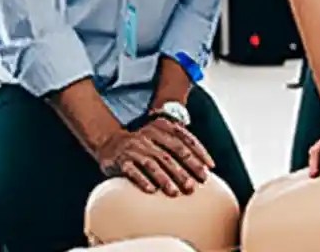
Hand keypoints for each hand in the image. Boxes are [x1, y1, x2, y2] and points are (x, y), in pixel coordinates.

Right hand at [95, 119, 214, 195]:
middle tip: (194, 187)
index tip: (209, 168)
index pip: (183, 138)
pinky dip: (142, 180)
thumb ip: (179, 144)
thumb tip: (206, 165)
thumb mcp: (160, 137)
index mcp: (161, 127)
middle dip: (184, 170)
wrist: (110, 142)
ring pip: (152, 163)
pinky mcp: (121, 159)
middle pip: (169, 154)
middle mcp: (147, 135)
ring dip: (164, 179)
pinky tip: (151, 191)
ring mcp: (133, 147)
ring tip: (175, 193)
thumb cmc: (143, 144)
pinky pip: (132, 170)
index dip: (198, 153)